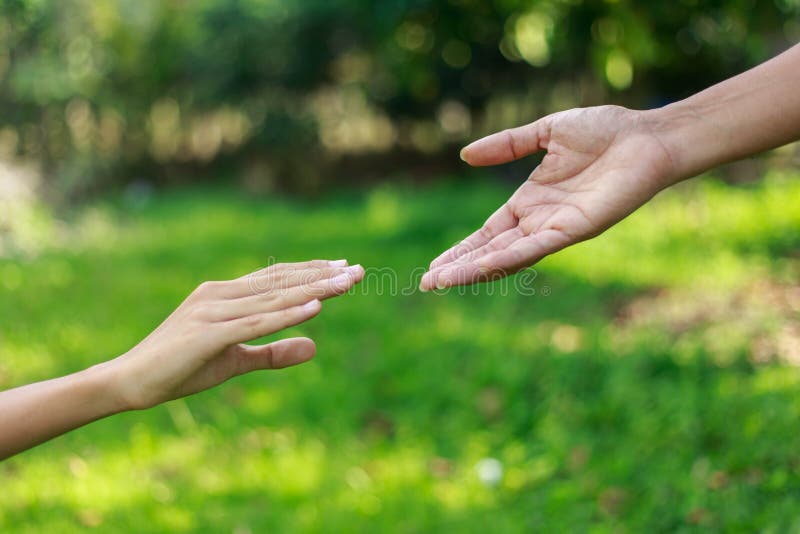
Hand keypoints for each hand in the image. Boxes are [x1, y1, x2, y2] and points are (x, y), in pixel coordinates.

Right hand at [109, 259, 363, 409]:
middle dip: (322, 276)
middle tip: (358, 270)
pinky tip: (316, 308)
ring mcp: (212, 311)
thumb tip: (315, 347)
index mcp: (225, 295)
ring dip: (313, 289)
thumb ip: (274, 353)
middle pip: (281, 282)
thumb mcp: (235, 361)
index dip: (311, 273)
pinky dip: (287, 315)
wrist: (129, 382)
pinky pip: (256, 323)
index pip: (277, 279)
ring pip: (274, 298)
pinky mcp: (207, 334)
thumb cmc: (180, 368)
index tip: (344, 270)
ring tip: (347, 283)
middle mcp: (220, 295)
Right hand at [420, 105, 677, 289]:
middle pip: (490, 250)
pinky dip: (508, 258)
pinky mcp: (576, 230)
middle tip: (427, 285)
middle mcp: (540, 221)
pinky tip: (483, 267)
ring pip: (507, 256)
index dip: (461, 249)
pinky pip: (536, 247)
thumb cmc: (605, 131)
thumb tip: (465, 155)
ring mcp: (556, 228)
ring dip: (474, 270)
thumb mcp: (545, 132)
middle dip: (459, 267)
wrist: (646, 135)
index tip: (434, 266)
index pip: (487, 233)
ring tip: (443, 282)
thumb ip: (507, 146)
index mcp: (530, 201)